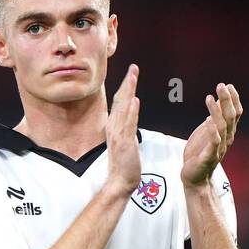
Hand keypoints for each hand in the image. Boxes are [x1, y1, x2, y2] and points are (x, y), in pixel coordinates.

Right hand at [105, 63, 141, 196]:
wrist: (120, 181)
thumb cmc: (125, 163)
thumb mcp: (125, 141)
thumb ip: (127, 127)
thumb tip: (130, 115)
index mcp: (115, 126)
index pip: (120, 102)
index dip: (125, 86)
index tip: (131, 73)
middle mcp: (114, 127)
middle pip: (120, 100)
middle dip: (127, 83)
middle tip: (134, 67)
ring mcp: (119, 134)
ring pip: (123, 108)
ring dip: (129, 91)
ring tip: (133, 76)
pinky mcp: (124, 142)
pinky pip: (128, 124)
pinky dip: (131, 112)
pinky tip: (134, 100)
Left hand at [182, 82, 241, 186]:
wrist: (195, 178)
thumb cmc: (199, 154)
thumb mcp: (207, 132)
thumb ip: (214, 119)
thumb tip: (218, 100)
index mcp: (227, 133)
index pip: (236, 113)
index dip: (234, 99)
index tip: (228, 85)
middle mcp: (227, 139)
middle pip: (231, 116)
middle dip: (227, 100)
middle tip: (221, 85)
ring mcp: (219, 148)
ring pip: (222, 126)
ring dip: (216, 111)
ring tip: (209, 97)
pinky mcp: (209, 157)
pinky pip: (214, 142)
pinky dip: (212, 130)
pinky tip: (207, 119)